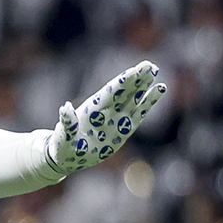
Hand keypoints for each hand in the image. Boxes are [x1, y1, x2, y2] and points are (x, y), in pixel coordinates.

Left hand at [45, 61, 165, 175]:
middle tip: (149, 65)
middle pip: (124, 90)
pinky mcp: (125, 128)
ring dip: (144, 85)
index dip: (123, 81)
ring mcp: (117, 117)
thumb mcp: (64, 135)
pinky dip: (149, 102)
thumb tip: (65, 107)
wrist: (68, 158)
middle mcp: (107, 109)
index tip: (135, 70)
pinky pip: (140, 112)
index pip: (111, 91)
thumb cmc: (63, 146)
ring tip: (154, 70)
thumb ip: (68, 123)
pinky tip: (160, 89)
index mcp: (93, 108)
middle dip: (136, 78)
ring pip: (133, 98)